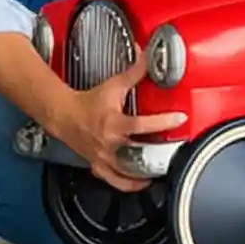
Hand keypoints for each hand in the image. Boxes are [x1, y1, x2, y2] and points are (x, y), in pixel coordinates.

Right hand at [52, 53, 186, 191]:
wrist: (64, 116)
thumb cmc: (88, 103)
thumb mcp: (112, 86)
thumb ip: (132, 74)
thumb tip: (147, 58)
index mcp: (114, 124)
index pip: (142, 125)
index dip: (163, 122)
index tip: (180, 119)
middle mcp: (110, 145)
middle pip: (139, 154)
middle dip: (159, 154)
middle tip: (177, 151)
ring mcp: (105, 158)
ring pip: (129, 173)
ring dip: (147, 173)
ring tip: (164, 170)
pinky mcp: (100, 166)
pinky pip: (116, 182)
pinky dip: (130, 185)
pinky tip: (143, 183)